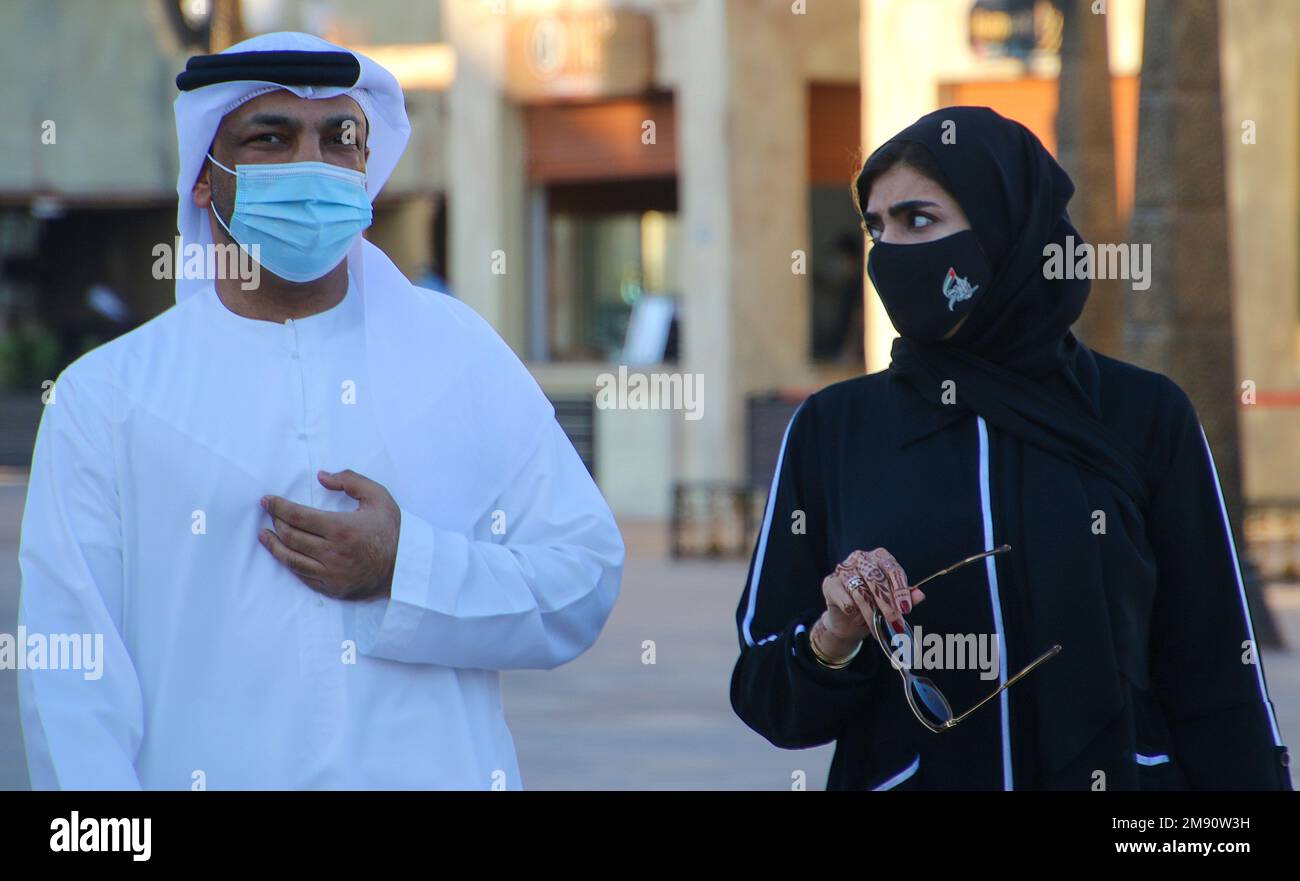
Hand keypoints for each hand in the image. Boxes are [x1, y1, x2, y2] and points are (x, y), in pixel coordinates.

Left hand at [258, 469, 400, 600]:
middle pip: (291, 536)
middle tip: (271, 514)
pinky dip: (290, 564)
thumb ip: (350, 480)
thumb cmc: (392, 530)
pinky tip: (284, 555)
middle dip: (276, 522)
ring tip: (264, 535)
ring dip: (274, 546)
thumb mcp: (378, 496)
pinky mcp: (332, 588)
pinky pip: (303, 576)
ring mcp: (331, 574)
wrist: (407, 568)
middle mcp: (332, 553)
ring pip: (291, 559)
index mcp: (341, 528)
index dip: (278, 507)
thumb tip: (322, 476)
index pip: (298, 516)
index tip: (266, 500)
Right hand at [815, 548, 925, 660]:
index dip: (900, 590)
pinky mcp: (830, 583)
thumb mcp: (893, 603)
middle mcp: (860, 557)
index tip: (905, 609)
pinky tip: (857, 618)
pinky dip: (853, 611)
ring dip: (870, 612)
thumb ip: (906, 597)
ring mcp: (843, 569)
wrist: (849, 622)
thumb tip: (920, 595)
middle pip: (875, 578)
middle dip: (887, 603)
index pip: (892, 569)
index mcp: (879, 557)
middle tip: (894, 620)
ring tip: (877, 627)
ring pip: (860, 591)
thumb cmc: (874, 606)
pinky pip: (844, 599)